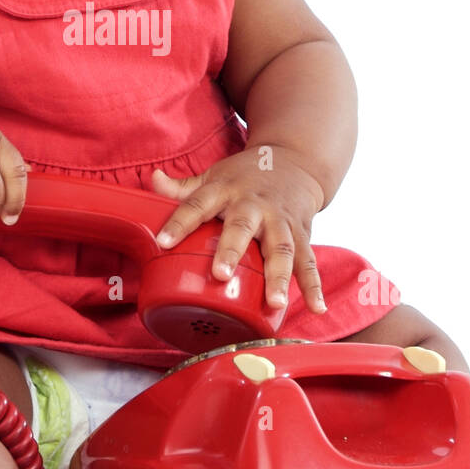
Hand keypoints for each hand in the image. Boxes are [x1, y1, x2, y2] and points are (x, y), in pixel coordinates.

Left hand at [150, 145, 327, 314]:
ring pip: (282, 248)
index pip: (198, 205)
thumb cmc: (247, 175)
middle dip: (232, 251)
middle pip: (242, 227)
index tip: (163, 241)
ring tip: (274, 302)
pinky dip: (314, 285)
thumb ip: (183, 187)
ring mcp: (281, 220)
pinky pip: (309, 262)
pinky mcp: (303, 233)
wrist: (296, 161)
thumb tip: (153, 180)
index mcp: (226, 191)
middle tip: (221, 275)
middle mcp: (255, 205)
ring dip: (279, 276)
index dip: (179, 222)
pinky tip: (316, 307)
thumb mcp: (214, 175)